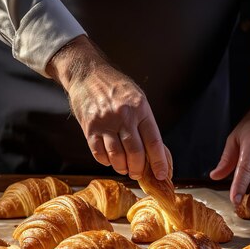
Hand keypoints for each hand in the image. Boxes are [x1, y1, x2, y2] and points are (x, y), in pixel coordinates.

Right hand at [46, 35, 167, 180]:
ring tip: (124, 169)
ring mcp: (105, 122)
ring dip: (122, 167)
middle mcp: (124, 115)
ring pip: (117, 155)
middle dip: (138, 168)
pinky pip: (99, 152)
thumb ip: (144, 122)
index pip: (153, 141)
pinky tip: (109, 160)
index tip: (162, 174)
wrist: (87, 73)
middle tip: (138, 173)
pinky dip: (106, 161)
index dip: (159, 161)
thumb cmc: (115, 87)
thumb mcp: (137, 98)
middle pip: (135, 152)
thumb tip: (154, 151)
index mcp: (140, 108)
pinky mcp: (89, 127)